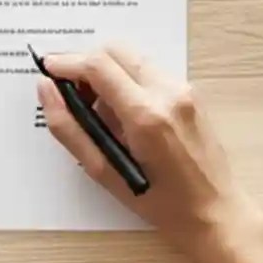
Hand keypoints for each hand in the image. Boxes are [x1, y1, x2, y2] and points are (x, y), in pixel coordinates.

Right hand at [38, 44, 262, 255]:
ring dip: (107, 71)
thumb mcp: (104, 173)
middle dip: (85, 62)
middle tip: (70, 91)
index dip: (66, 62)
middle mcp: (168, 93)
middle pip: (115, 50)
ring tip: (97, 109)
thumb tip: (46, 90)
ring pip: (132, 57)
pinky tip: (123, 113)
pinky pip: (149, 71)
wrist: (216, 212)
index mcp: (145, 115)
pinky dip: (127, 80)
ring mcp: (183, 90)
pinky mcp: (191, 93)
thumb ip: (69, 129)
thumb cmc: (161, 203)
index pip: (97, 65)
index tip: (48, 69)